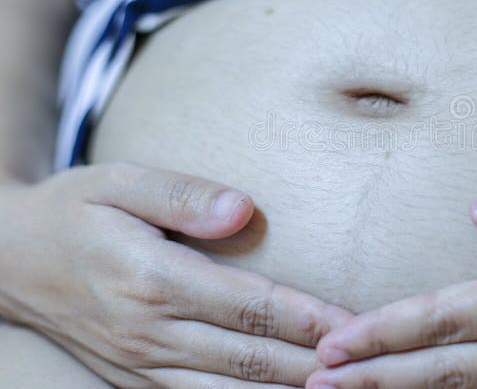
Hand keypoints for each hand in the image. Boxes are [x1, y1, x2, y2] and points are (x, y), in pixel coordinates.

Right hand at [0, 162, 352, 387]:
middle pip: (250, 358)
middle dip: (313, 364)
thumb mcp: (119, 182)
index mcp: (152, 278)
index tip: (355, 323)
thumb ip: (182, 194)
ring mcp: (141, 365)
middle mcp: (149, 332)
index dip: (307, 318)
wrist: (11, 258)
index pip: (250, 304)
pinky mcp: (135, 381)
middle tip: (367, 364)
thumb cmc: (75, 211)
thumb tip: (242, 210)